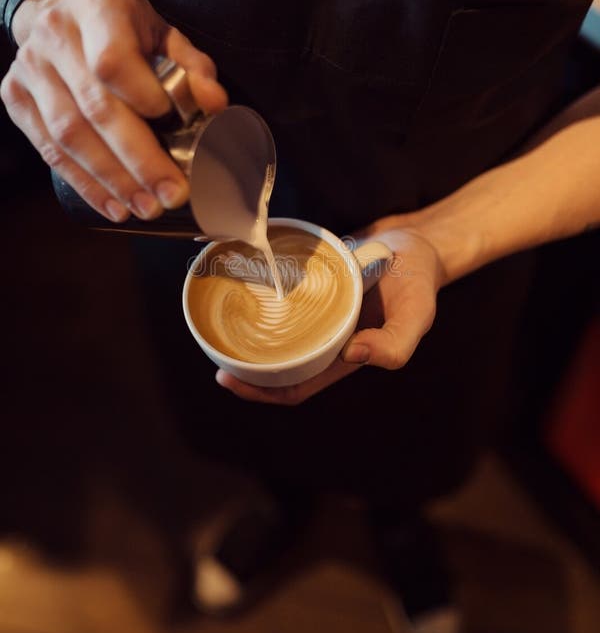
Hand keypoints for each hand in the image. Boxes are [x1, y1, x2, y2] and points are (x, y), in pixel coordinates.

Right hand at [1, 0, 227, 221]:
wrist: (58, 7)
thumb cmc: (122, 27)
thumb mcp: (163, 33)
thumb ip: (193, 67)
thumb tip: (215, 105)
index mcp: (98, 10)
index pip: (112, 62)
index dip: (142, 98)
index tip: (172, 125)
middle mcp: (56, 36)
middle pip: (95, 108)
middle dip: (137, 160)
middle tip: (169, 194)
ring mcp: (30, 69)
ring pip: (69, 136)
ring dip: (111, 180)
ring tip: (145, 207)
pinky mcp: (15, 97)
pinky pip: (50, 151)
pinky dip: (85, 184)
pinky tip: (114, 205)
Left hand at [215, 222, 446, 405]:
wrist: (417, 241)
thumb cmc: (419, 281)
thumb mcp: (417, 314)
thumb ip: (394, 343)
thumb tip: (353, 355)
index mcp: (344, 356)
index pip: (296, 386)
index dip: (263, 391)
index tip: (231, 380)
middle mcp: (325, 339)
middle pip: (275, 363)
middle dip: (243, 366)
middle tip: (214, 351)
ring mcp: (316, 313)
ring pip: (273, 333)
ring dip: (247, 333)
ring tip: (218, 325)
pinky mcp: (311, 285)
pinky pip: (280, 299)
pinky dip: (262, 298)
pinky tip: (242, 286)